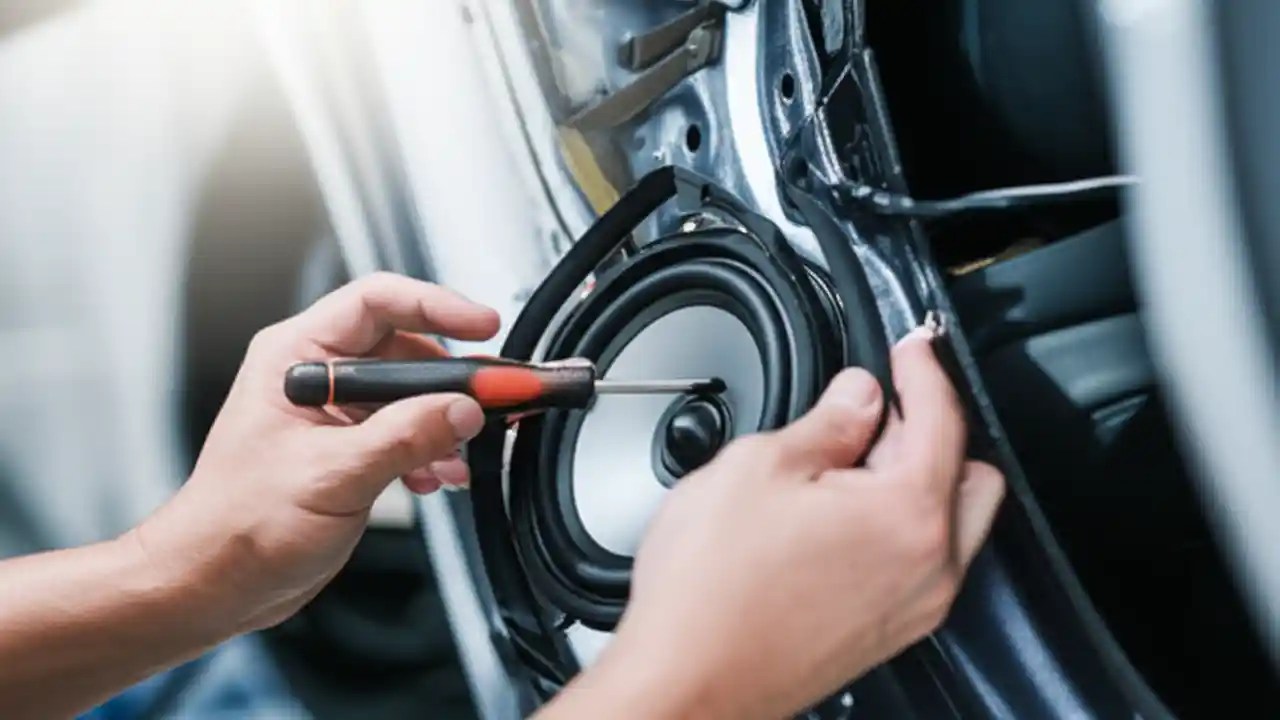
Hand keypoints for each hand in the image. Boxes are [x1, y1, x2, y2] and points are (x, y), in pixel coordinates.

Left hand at [129, 273, 498, 634]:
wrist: (217, 582)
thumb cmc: (238, 526)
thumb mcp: (332, 476)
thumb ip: (404, 437)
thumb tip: (461, 409)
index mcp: (296, 358)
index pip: (377, 303)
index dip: (436, 305)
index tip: (482, 326)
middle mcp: (316, 376)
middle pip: (405, 348)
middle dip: (451, 378)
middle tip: (492, 397)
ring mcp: (334, 413)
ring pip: (411, 393)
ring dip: (444, 421)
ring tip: (461, 452)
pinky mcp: (348, 449)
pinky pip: (406, 431)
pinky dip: (431, 450)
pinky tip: (437, 476)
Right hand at [548, 327, 1004, 718]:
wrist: (687, 682)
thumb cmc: (711, 593)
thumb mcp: (757, 469)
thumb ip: (825, 423)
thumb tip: (857, 396)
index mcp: (907, 514)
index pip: (942, 418)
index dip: (923, 369)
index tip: (910, 348)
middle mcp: (929, 567)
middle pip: (969, 473)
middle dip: (929, 430)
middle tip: (871, 411)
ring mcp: (913, 607)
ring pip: (949, 522)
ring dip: (914, 480)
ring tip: (841, 466)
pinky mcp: (887, 633)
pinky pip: (920, 561)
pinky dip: (897, 525)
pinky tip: (834, 516)